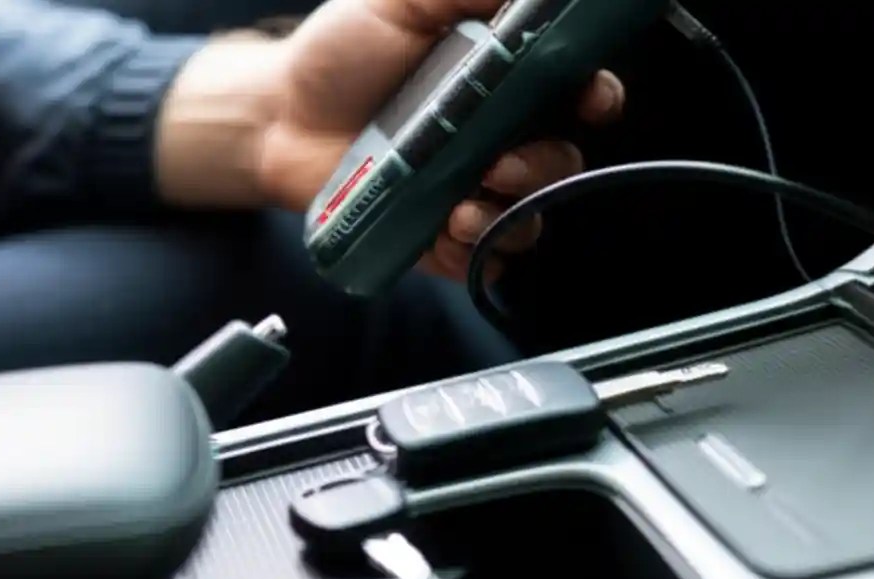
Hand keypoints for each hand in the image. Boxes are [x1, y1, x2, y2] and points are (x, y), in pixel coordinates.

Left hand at [155, 0, 623, 282]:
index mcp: (503, 79)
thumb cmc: (338, 53)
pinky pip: (481, 259)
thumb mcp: (400, 1)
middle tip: (503, 161)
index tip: (590, 97)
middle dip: (547, 165)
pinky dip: (475, 251)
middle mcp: (496, 137)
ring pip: (528, 218)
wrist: (278, 116)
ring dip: (513, 216)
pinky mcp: (438, 236)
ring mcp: (469, 190)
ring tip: (468, 205)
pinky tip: (449, 229)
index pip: (577, 91)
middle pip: (561, 161)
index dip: (596, 96)